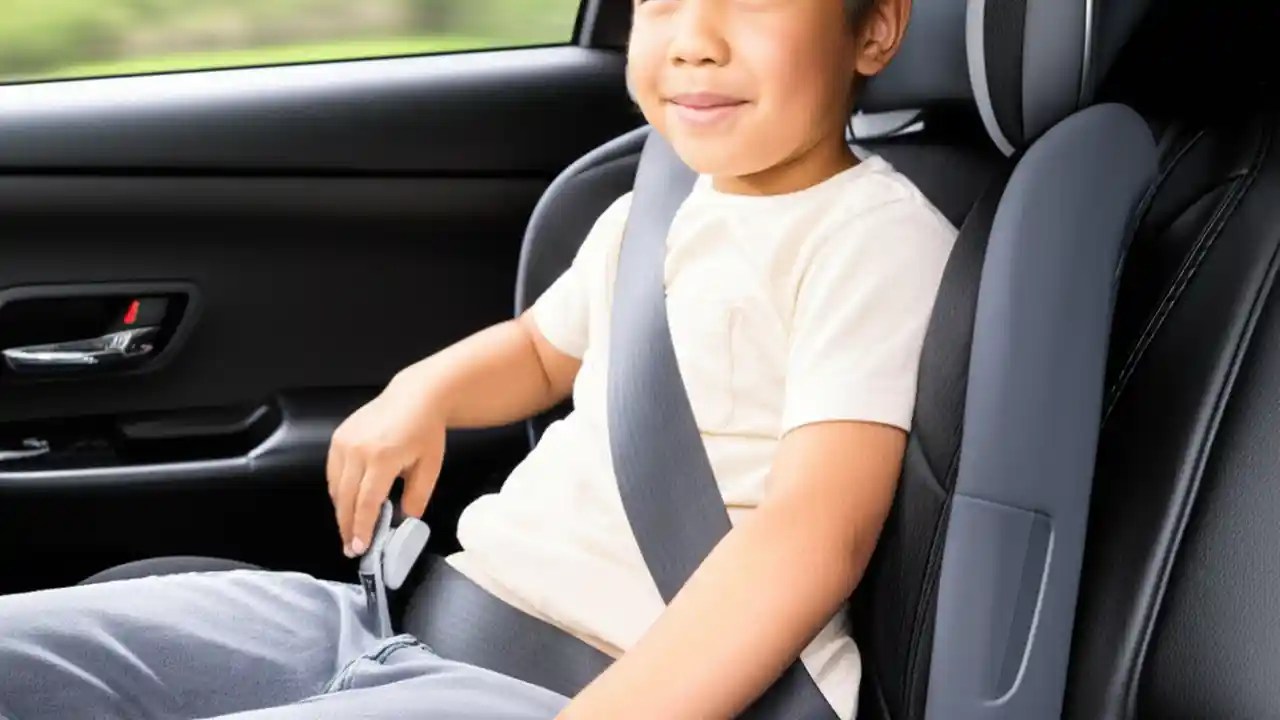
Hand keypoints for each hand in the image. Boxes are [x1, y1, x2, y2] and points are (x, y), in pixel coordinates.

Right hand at [326, 373, 446, 556]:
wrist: (415, 396)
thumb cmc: (426, 431)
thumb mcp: (430, 466)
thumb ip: (417, 496)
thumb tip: (405, 520)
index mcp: (383, 457)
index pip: (367, 502)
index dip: (362, 528)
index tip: (360, 548)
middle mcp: (358, 450)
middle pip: (346, 498)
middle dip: (347, 526)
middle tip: (351, 548)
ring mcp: (344, 442)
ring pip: (335, 487)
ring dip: (341, 511)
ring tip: (349, 530)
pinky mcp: (338, 437)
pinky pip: (333, 472)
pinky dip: (338, 491)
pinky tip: (347, 503)